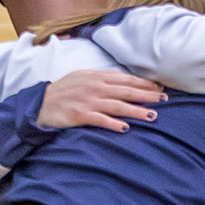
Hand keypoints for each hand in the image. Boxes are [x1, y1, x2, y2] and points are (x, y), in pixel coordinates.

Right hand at [38, 69, 165, 131]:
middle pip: (126, 91)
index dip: (144, 84)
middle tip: (164, 100)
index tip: (159, 87)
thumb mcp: (84, 77)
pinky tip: (126, 128)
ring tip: (152, 115)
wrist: (41, 103)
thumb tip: (122, 78)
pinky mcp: (81, 114)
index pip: (126, 79)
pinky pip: (101, 120)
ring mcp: (89, 101)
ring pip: (118, 106)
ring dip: (136, 111)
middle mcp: (96, 87)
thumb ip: (102, 77)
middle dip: (147, 95)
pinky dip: (114, 124)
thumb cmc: (65, 90)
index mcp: (97, 76)